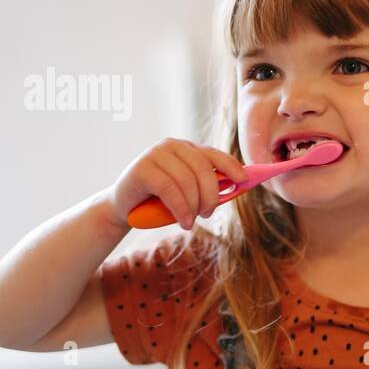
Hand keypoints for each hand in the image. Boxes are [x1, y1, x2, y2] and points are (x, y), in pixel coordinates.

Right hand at [107, 138, 247, 230]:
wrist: (125, 208)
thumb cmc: (161, 201)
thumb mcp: (188, 192)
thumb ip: (208, 186)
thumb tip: (238, 187)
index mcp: (187, 149)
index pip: (214, 154)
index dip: (231, 166)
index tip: (243, 180)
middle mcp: (172, 146)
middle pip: (203, 169)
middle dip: (211, 195)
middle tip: (208, 214)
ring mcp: (155, 154)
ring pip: (187, 181)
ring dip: (194, 206)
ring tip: (191, 221)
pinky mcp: (142, 168)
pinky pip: (170, 190)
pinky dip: (181, 209)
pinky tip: (184, 222)